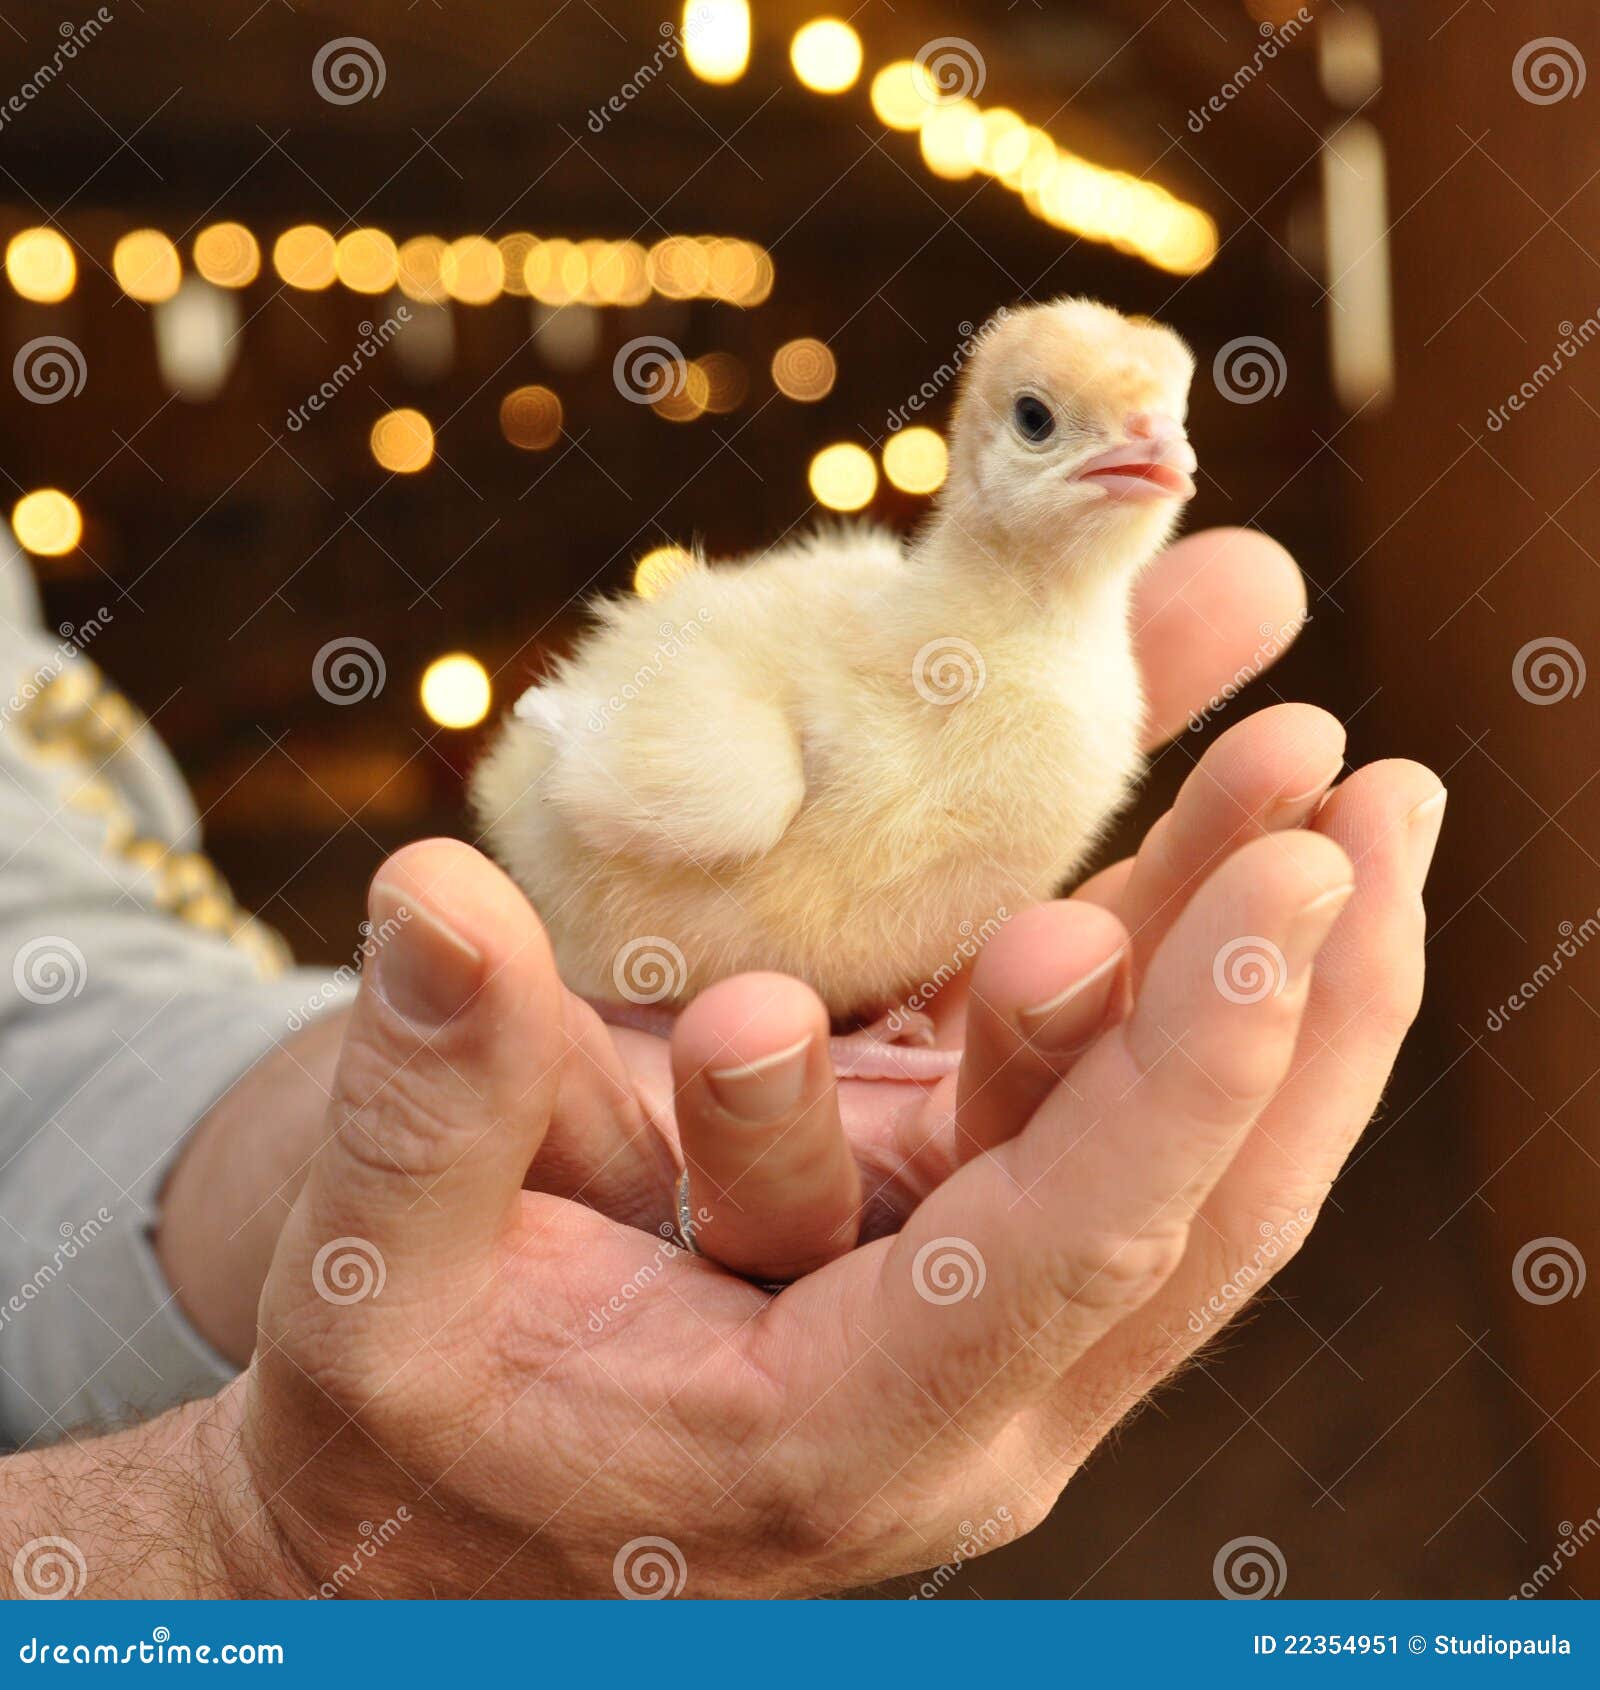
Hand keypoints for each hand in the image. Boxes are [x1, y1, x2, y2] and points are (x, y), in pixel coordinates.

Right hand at [151, 525, 1338, 1346]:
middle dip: (1303, 999)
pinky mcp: (952, 1248)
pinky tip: (1208, 860)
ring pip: (1184, 1166)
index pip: (1078, 1247)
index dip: (1197, 1061)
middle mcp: (964, 1394)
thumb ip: (425, 1093)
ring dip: (1263, 977)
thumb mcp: (378, 1276)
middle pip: (1203, 1208)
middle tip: (1373, 797)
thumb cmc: (401, 1419)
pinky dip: (1165, 990)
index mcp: (839, 1426)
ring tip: (1323, 783)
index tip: (1299, 873)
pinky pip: (1097, 1124)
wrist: (419, 1512)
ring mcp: (977, 1322)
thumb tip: (431, 897)